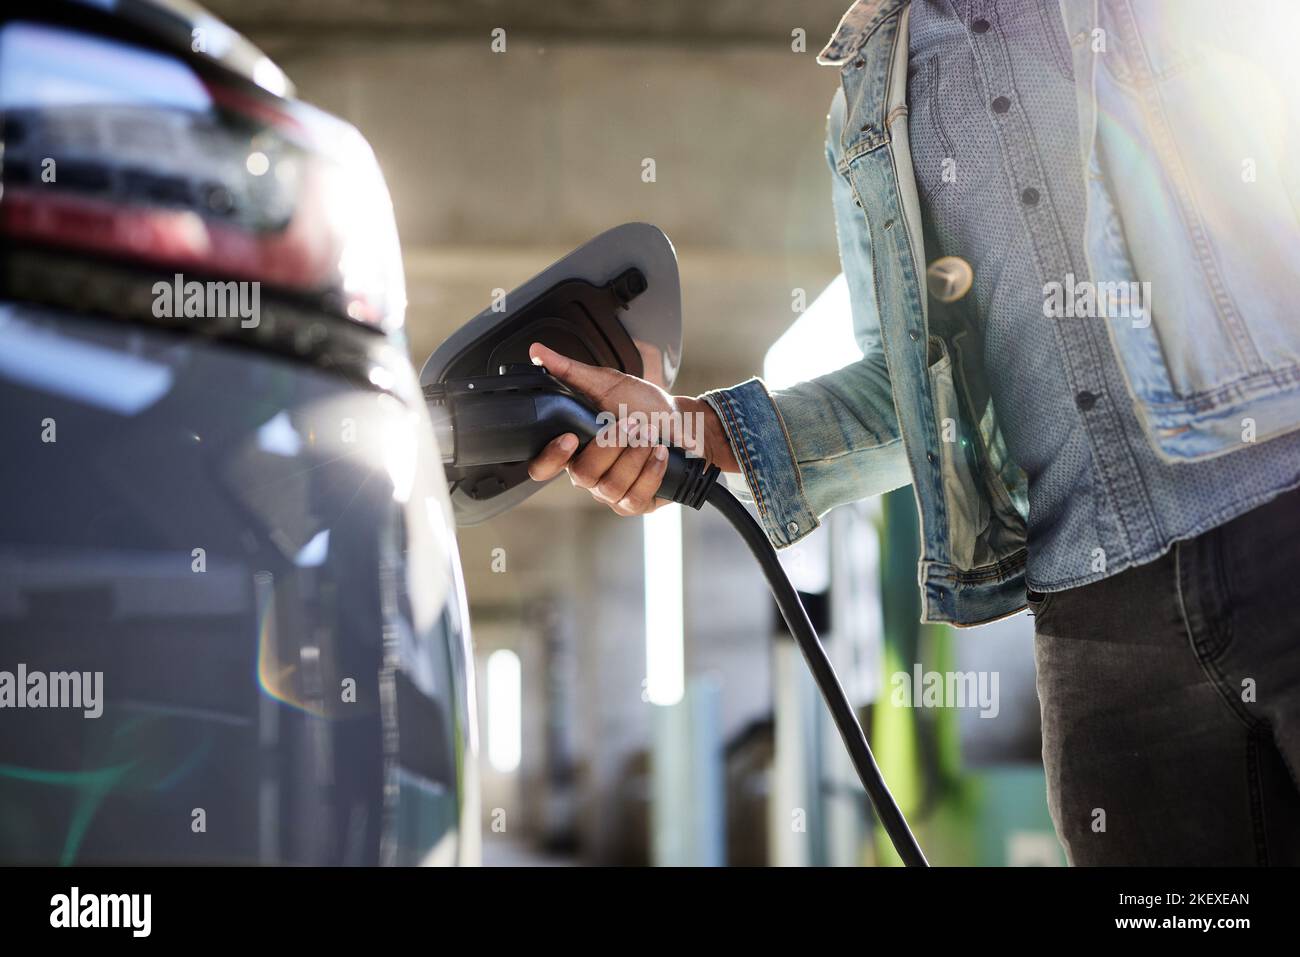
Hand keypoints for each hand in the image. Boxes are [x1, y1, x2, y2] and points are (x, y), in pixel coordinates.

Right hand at [525, 342, 737, 515]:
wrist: (685, 425)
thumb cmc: (646, 407)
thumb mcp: (608, 383)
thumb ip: (570, 371)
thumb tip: (537, 352)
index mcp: (575, 449)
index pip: (542, 467)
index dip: (550, 458)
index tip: (569, 438)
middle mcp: (589, 473)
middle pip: (581, 475)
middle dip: (610, 446)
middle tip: (631, 424)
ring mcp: (611, 491)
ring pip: (610, 487)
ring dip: (634, 456)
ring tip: (649, 435)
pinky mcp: (635, 502)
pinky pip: (634, 497)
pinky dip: (650, 471)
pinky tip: (660, 454)